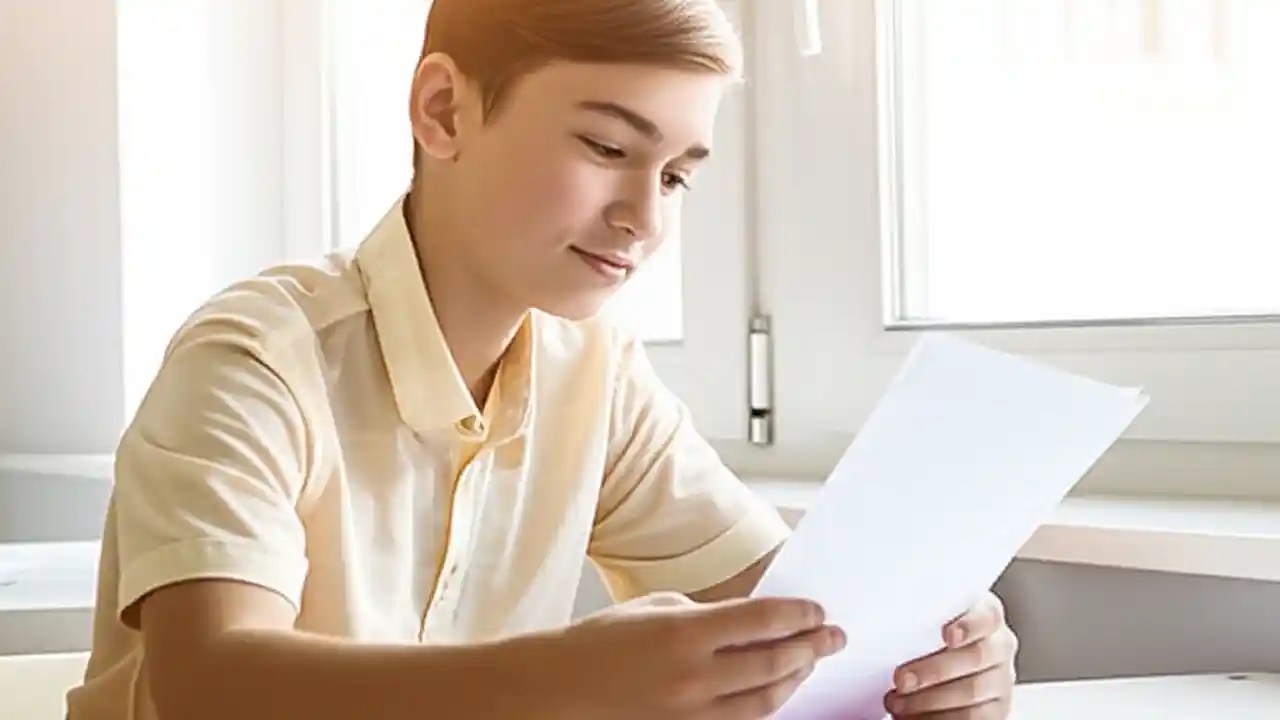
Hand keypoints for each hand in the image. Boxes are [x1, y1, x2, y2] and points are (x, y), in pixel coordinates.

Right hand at [555, 592, 846, 719]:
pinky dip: (764, 706)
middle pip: (772, 661)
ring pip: (765, 700)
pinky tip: (775, 691)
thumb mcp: (657, 608)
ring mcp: (691, 712)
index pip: (762, 620)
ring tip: (808, 663)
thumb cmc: (603, 641)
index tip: (818, 612)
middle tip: (832, 637)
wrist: (560, 688)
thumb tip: (753, 620)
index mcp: (686, 632)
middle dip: (810, 647)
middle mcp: (694, 675)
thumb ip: (708, 613)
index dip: (798, 615)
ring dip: (793, 679)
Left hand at [884, 592, 1018, 718]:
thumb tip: (889, 624)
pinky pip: (972, 719)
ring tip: (897, 702)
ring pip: (972, 692)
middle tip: (901, 679)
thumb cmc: (926, 637)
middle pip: (976, 657)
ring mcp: (1000, 681)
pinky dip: (938, 718)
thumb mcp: (926, 622)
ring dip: (930, 700)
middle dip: (934, 670)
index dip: (970, 625)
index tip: (948, 635)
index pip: (987, 615)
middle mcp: (999, 647)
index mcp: (986, 615)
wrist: (935, 667)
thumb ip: (919, 619)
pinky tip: (913, 717)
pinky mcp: (995, 711)